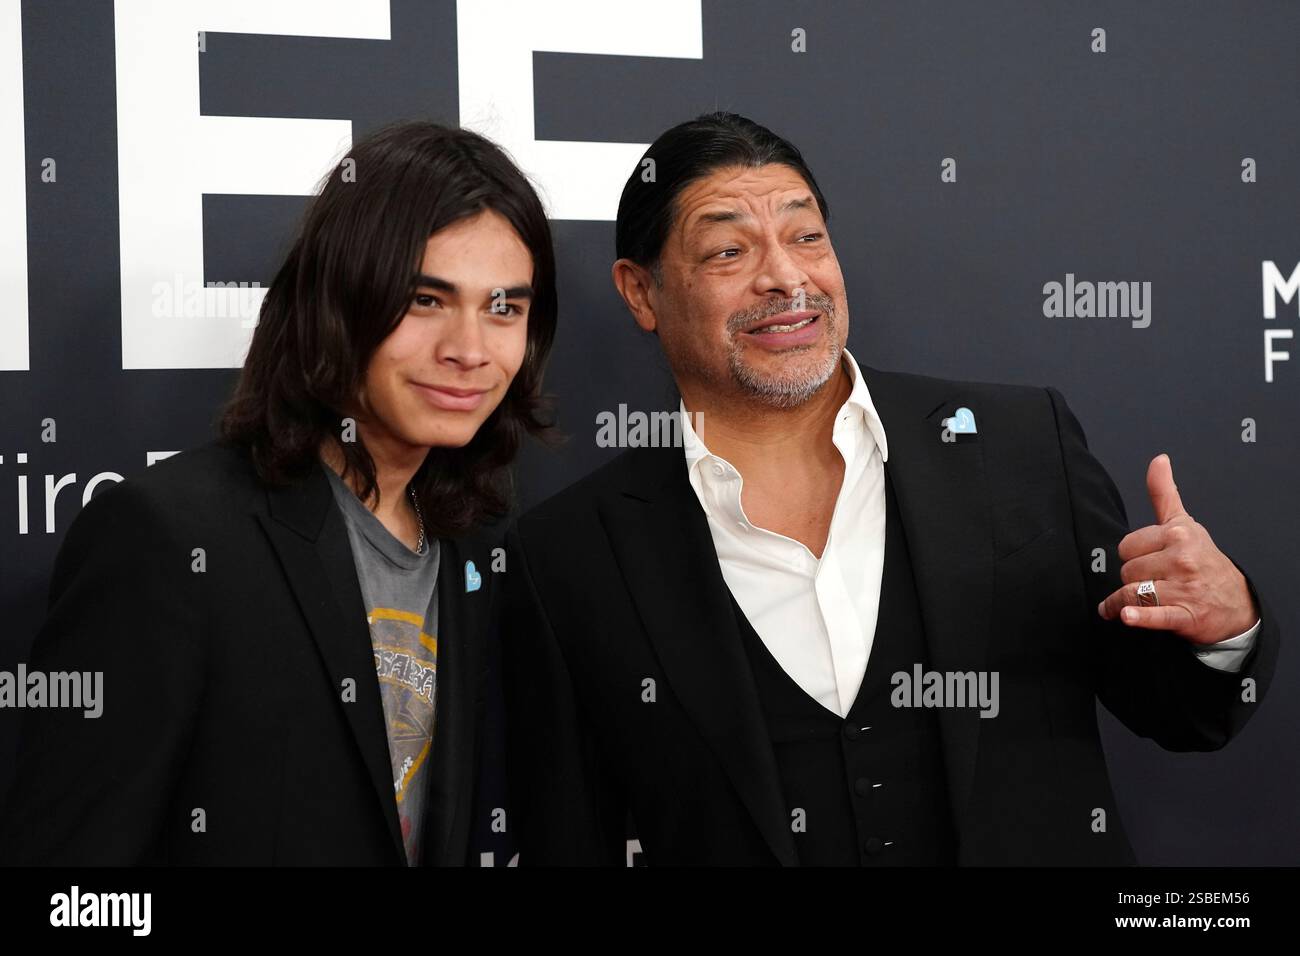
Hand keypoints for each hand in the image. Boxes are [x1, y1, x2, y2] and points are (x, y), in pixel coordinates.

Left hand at [1096, 453, 1258, 644]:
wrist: (1237, 604)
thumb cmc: (1204, 561)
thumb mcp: (1185, 524)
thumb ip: (1164, 494)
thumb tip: (1158, 459)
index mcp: (1179, 534)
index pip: (1126, 547)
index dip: (1132, 556)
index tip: (1145, 561)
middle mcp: (1182, 559)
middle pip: (1126, 571)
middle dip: (1132, 579)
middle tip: (1151, 583)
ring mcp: (1184, 588)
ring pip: (1131, 593)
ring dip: (1123, 603)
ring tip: (1124, 607)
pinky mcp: (1185, 615)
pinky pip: (1153, 614)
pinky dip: (1138, 617)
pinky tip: (1125, 616)